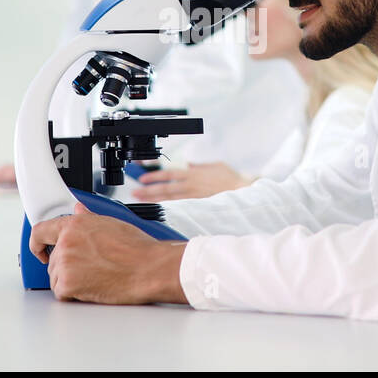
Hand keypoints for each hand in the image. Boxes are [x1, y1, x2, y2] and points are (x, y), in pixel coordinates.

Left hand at [29, 202, 188, 304]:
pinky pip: (61, 292)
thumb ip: (88, 219)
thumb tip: (80, 210)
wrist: (148, 268)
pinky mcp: (68, 284)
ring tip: (94, 277)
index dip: (37, 243)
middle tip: (89, 269)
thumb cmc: (137, 248)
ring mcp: (65, 263)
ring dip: (70, 281)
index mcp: (75, 224)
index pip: (41, 231)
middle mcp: (66, 242)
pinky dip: (73, 294)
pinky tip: (92, 287)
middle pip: (53, 260)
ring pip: (56, 277)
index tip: (40, 250)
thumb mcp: (111, 223)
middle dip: (67, 266)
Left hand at [132, 162, 250, 201]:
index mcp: (193, 174)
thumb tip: (191, 164)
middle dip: (148, 191)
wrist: (243, 191)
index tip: (142, 179)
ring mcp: (194, 198)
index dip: (154, 177)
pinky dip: (168, 210)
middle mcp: (191, 185)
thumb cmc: (232, 179)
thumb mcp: (216, 165)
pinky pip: (179, 209)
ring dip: (154, 201)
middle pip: (165, 188)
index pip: (169, 174)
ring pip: (169, 199)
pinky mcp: (198, 207)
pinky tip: (159, 213)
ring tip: (141, 203)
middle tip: (135, 193)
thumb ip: (201, 166)